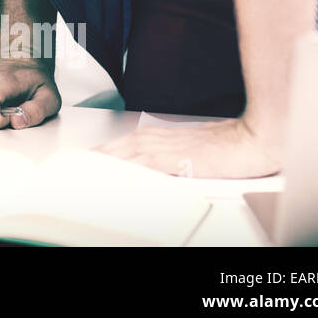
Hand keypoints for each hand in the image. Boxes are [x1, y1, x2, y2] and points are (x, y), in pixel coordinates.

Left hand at [94, 116, 280, 177]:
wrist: (250, 140)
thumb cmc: (227, 147)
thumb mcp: (191, 153)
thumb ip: (170, 160)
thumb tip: (155, 172)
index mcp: (155, 137)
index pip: (117, 148)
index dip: (97, 157)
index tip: (80, 164)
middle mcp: (152, 139)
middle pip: (110, 151)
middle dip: (89, 161)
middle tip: (67, 170)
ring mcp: (158, 147)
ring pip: (117, 157)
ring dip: (96, 166)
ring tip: (76, 175)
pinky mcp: (168, 159)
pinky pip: (135, 167)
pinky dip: (117, 172)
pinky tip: (104, 179)